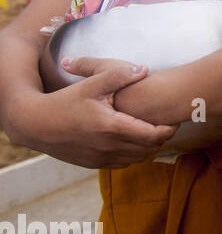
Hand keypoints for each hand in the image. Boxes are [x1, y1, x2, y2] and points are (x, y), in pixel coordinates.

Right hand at [16, 58, 176, 167]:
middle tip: (166, 122)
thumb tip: (145, 69)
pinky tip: (132, 139)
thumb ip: (119, 75)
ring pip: (139, 158)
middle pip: (151, 148)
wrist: (35, 125)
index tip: (174, 118)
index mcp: (112, 127)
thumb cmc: (64, 102)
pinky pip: (124, 163)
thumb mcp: (90, 85)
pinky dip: (133, 153)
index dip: (169, 128)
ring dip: (149, 146)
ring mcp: (102, 158)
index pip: (154, 135)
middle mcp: (110, 147)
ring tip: (151, 130)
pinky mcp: (95, 164)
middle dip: (162, 137)